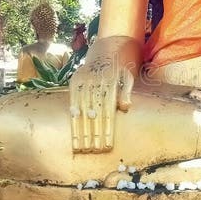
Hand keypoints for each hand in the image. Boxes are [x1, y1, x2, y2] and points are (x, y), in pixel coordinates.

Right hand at [69, 37, 137, 152]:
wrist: (108, 49)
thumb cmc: (120, 70)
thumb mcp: (128, 77)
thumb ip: (127, 92)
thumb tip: (125, 108)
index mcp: (111, 82)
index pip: (108, 111)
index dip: (107, 129)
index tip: (107, 145)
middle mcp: (96, 81)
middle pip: (94, 113)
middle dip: (94, 133)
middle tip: (94, 150)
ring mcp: (84, 80)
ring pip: (82, 109)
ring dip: (82, 129)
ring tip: (82, 146)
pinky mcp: (75, 79)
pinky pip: (72, 100)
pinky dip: (73, 114)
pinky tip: (74, 127)